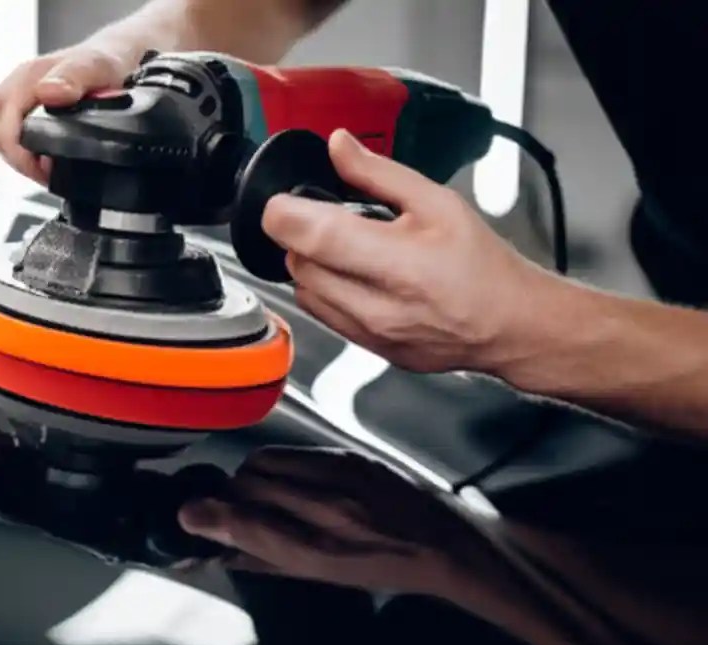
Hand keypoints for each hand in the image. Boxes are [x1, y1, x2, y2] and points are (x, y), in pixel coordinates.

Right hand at [0, 43, 134, 183]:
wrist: (112, 56)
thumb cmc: (104, 63)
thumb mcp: (96, 68)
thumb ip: (72, 78)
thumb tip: (47, 91)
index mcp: (32, 75)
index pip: (6, 118)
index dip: (19, 149)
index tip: (41, 166)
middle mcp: (18, 83)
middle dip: (18, 157)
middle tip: (44, 173)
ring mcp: (16, 94)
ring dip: (16, 155)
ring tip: (41, 169)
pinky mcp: (19, 105)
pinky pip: (4, 131)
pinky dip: (17, 149)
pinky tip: (37, 157)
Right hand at [178, 446, 499, 599]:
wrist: (447, 541)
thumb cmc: (382, 566)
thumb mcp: (322, 575)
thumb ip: (263, 559)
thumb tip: (214, 550)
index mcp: (322, 551)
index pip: (248, 525)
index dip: (209, 518)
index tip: (187, 517)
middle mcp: (330, 510)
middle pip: (247, 486)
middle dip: (229, 498)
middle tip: (231, 513)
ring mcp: (342, 476)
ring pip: (263, 464)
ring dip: (249, 479)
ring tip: (262, 497)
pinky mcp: (350, 455)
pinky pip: (291, 453)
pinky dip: (277, 467)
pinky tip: (289, 482)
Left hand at [263, 129, 558, 374]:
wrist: (510, 324)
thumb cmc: (483, 267)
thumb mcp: (437, 202)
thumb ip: (378, 174)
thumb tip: (339, 146)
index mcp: (399, 263)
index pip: (311, 236)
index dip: (284, 212)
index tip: (285, 200)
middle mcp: (378, 306)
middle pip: (299, 262)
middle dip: (305, 236)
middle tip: (337, 222)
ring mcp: (370, 334)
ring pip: (303, 289)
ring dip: (313, 264)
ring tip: (354, 252)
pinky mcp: (366, 349)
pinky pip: (321, 314)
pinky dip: (326, 290)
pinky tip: (359, 278)